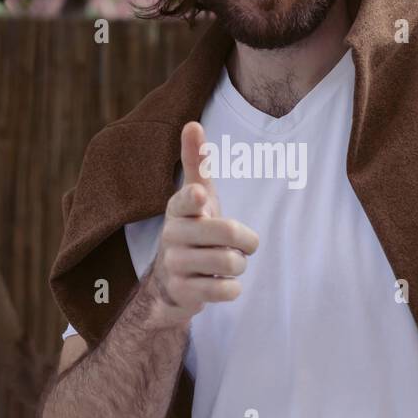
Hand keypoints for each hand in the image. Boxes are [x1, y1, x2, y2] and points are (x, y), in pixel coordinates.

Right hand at [144, 121, 258, 326]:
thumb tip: (191, 123)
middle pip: (227, 232)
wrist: (170, 284)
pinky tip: (219, 285)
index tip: (201, 196)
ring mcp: (175, 265)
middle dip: (248, 240)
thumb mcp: (195, 197)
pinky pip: (225, 291)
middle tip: (244, 244)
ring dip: (239, 265)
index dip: (195, 199)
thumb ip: (195, 162)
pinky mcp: (184, 294)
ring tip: (226, 264)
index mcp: (178, 209)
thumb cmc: (193, 230)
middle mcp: (172, 236)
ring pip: (231, 263)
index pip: (185, 200)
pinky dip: (232, 289)